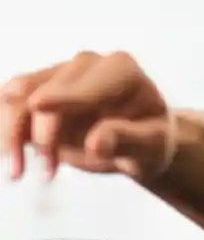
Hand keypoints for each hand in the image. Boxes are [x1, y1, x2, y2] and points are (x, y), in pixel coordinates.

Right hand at [0, 51, 174, 181]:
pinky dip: (2, 131)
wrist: (136, 145)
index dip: (65, 97)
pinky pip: (6, 105)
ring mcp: (57, 76)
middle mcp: (85, 65)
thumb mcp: (153, 147)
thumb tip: (96, 143)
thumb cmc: (150, 142)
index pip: (89, 84)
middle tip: (48, 173)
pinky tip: (7, 158)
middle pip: (47, 92)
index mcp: (121, 70)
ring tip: (18, 174)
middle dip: (43, 134)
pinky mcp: (35, 94)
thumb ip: (128, 140)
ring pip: (17, 97)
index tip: (39, 105)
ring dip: (11, 134)